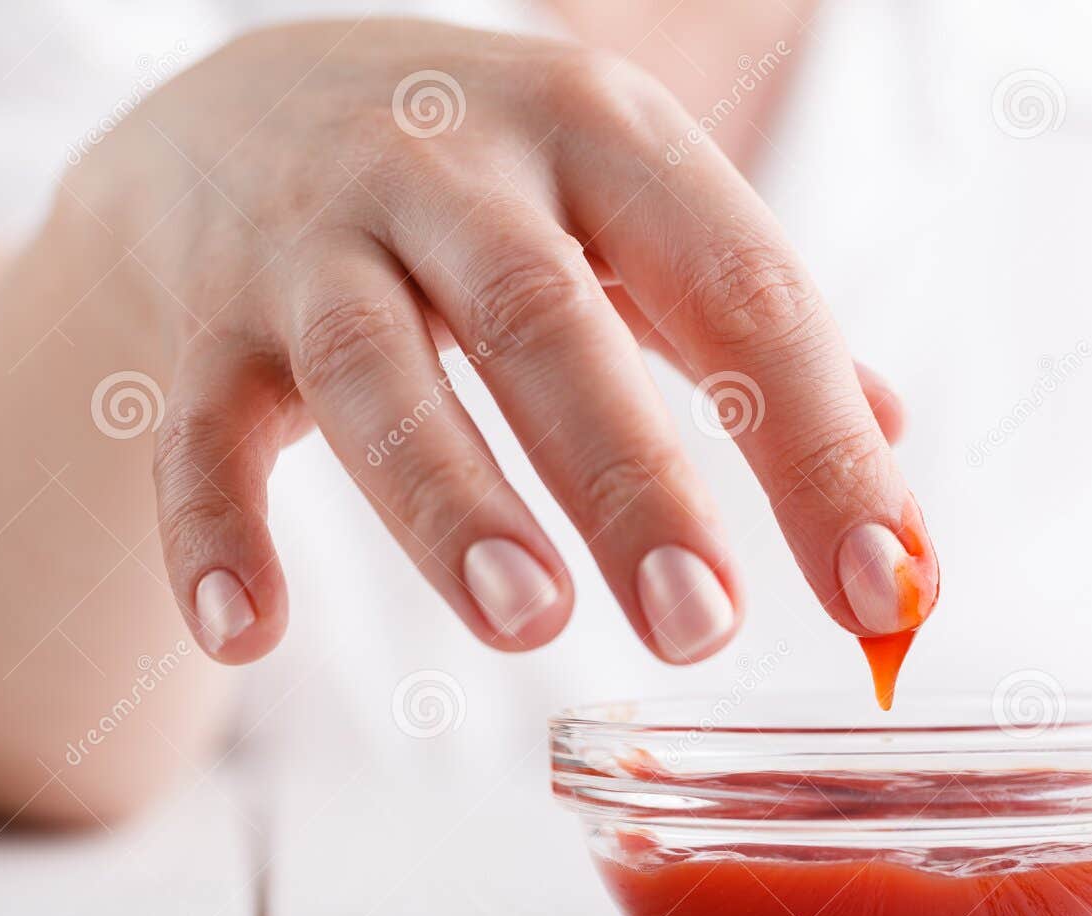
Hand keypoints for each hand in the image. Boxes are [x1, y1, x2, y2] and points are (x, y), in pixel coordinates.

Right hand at [62, 18, 938, 665]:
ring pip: (372, 368)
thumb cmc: (482, 181)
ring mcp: (313, 238)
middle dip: (629, 477)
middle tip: (702, 625)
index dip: (819, 447)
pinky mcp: (203, 315)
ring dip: (450, 501)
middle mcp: (451, 168)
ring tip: (531, 623)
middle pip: (544, 319)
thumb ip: (741, 323)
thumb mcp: (624, 207)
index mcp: (597, 136)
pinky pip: (199, 425)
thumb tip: (892, 451)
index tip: (888, 592)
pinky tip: (247, 631)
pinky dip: (213, 529)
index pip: (736, 287)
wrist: (242, 109)